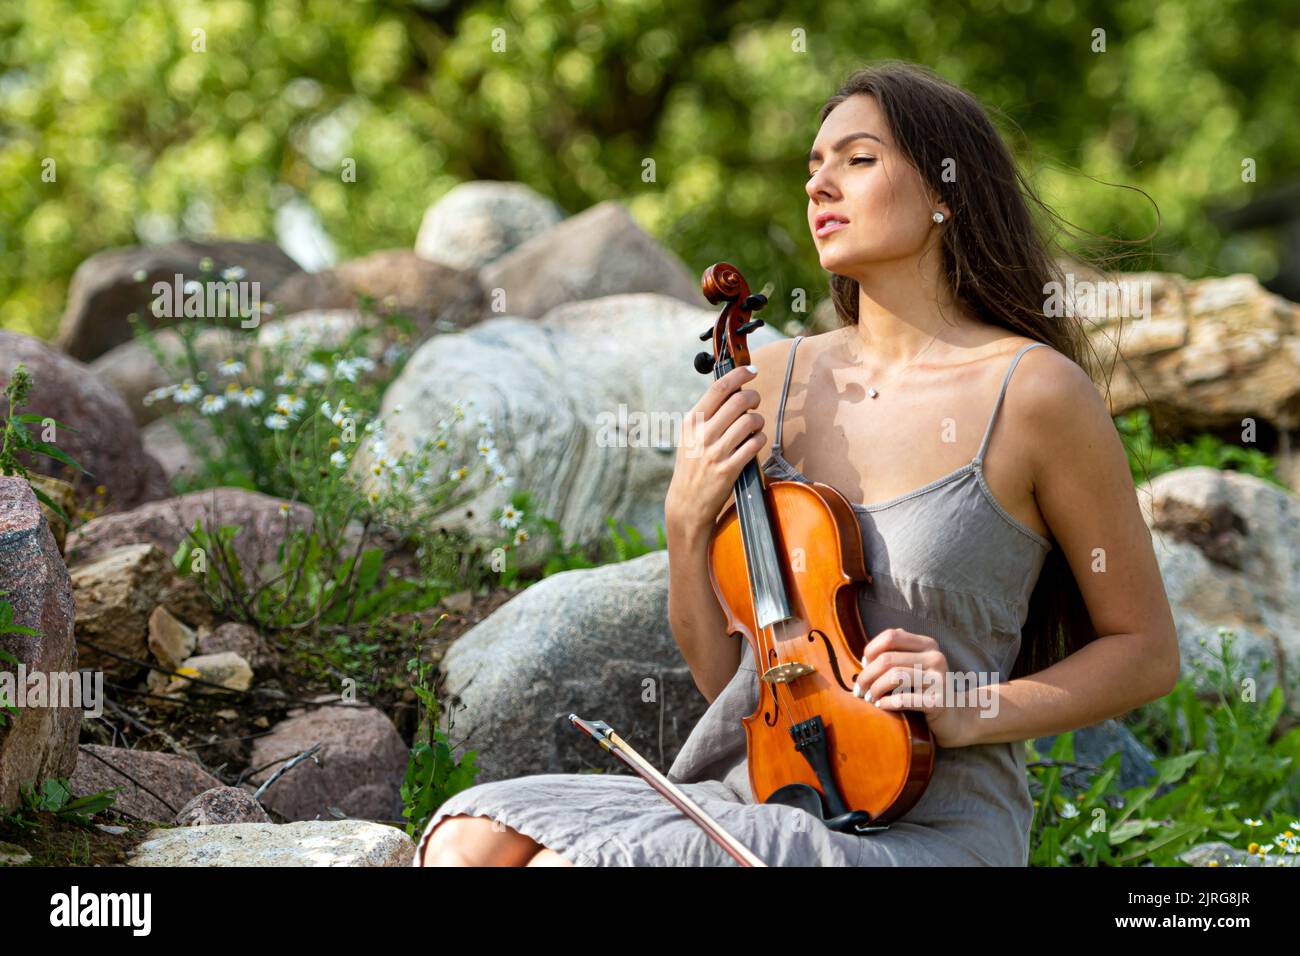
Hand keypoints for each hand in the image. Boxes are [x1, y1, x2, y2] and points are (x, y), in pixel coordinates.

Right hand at [665, 363, 765, 534]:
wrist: (687, 503)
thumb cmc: (692, 466)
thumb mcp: (689, 436)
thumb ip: (707, 415)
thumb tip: (732, 389)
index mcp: (691, 422)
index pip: (718, 388)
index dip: (738, 375)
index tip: (751, 370)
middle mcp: (701, 434)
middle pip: (738, 401)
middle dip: (753, 397)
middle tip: (755, 401)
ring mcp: (715, 452)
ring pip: (750, 421)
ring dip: (758, 420)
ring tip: (755, 425)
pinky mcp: (728, 469)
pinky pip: (754, 444)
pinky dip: (760, 439)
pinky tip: (756, 441)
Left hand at [852, 627, 976, 747]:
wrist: (955, 719)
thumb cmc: (925, 691)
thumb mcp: (914, 667)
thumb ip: (896, 655)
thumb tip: (866, 656)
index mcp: (928, 645)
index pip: (891, 636)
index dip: (870, 650)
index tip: (863, 666)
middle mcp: (935, 658)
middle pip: (887, 659)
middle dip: (867, 675)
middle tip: (860, 689)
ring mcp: (939, 679)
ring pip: (894, 676)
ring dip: (875, 689)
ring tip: (869, 698)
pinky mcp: (938, 701)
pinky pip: (903, 699)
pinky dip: (887, 702)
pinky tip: (882, 706)